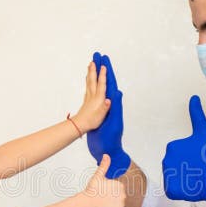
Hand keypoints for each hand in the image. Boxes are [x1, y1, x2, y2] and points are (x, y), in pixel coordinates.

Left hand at [71, 61, 109, 132]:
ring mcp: (89, 96)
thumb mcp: (101, 115)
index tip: (103, 66)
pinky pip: (88, 86)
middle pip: (93, 79)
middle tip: (94, 59)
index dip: (102, 75)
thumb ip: (105, 107)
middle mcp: (93, 95)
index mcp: (98, 98)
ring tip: (90, 65)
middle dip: (94, 69)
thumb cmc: (92, 121)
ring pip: (89, 81)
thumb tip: (109, 100)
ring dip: (90, 72)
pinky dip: (88, 80)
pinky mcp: (87, 99)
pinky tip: (88, 78)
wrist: (80, 124)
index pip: (101, 84)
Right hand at [82, 154, 125, 206]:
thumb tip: (106, 155)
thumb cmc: (92, 190)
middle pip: (118, 199)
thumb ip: (104, 165)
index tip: (102, 193)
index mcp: (120, 186)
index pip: (117, 190)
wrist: (88, 203)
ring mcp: (122, 206)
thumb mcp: (98, 176)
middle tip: (101, 200)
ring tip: (102, 206)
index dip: (109, 192)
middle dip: (111, 200)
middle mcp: (124, 196)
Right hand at [86, 52, 131, 178]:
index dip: (107, 71)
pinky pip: (95, 96)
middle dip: (102, 68)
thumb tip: (116, 93)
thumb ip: (114, 109)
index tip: (103, 58)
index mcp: (113, 105)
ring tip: (92, 64)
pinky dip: (92, 87)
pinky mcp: (98, 113)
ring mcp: (104, 108)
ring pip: (100, 88)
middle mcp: (109, 104)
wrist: (108, 152)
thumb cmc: (110, 140)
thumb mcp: (114, 124)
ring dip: (97, 75)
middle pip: (105, 82)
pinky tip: (89, 84)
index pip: (110, 83)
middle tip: (98, 54)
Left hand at [162, 95, 205, 205]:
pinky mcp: (170, 189)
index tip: (200, 159)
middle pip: (176, 166)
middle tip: (199, 169)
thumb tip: (193, 96)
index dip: (192, 157)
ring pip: (175, 177)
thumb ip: (196, 114)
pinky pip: (174, 189)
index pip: (180, 154)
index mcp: (172, 146)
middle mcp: (166, 160)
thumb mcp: (204, 132)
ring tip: (196, 177)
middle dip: (187, 168)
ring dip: (184, 178)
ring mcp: (168, 176)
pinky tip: (192, 185)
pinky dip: (182, 189)